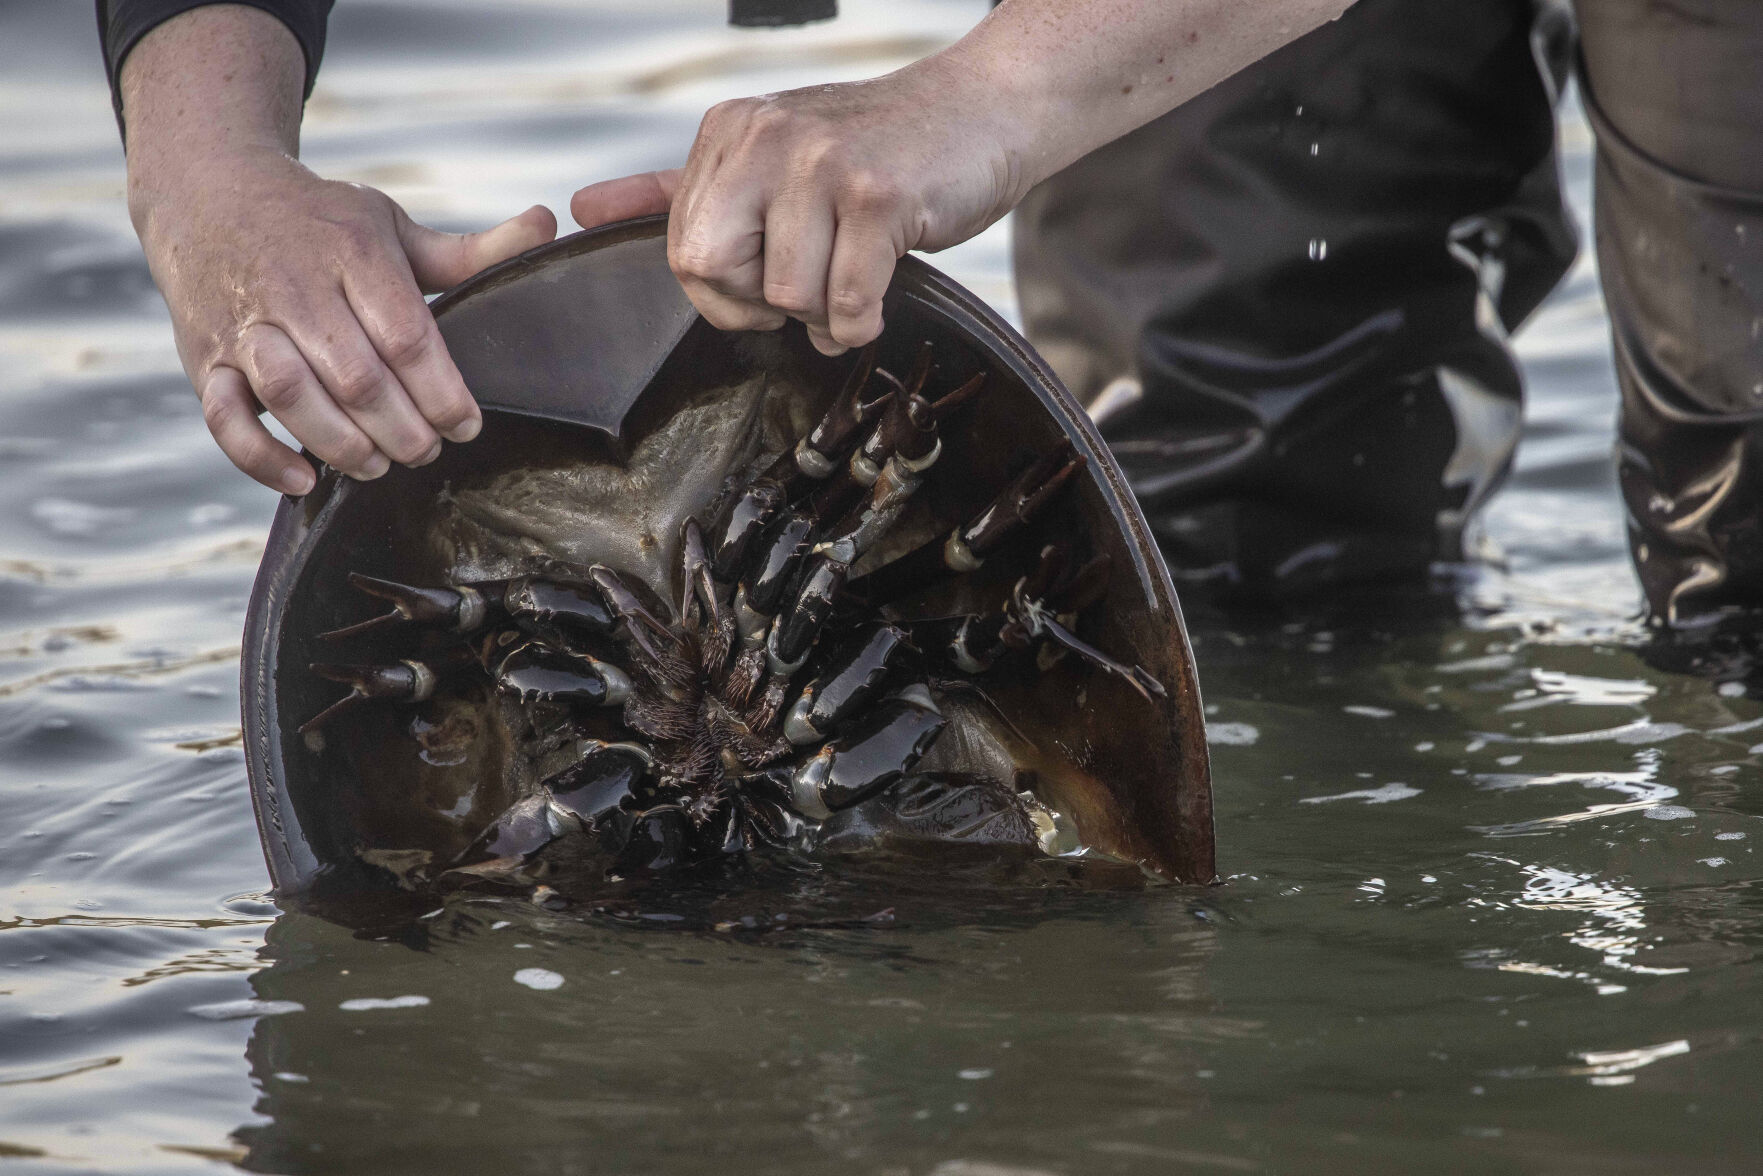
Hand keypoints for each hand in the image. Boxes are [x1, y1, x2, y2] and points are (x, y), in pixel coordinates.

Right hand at [132, 148, 554, 493]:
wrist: (210, 193)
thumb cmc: (319, 222)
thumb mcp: (390, 226)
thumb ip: (468, 250)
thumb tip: (547, 226)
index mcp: (352, 252)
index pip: (405, 334)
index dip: (442, 391)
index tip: (467, 425)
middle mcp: (295, 287)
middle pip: (356, 376)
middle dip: (402, 429)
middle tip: (427, 450)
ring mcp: (245, 324)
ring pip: (292, 396)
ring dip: (343, 444)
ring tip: (378, 464)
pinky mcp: (204, 356)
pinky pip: (223, 418)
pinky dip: (261, 457)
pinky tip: (305, 479)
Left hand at [570, 61, 1026, 355]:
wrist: (982, 112)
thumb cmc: (879, 152)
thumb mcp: (770, 158)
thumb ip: (677, 191)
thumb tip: (581, 209)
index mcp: (730, 132)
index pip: (682, 251)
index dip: (725, 291)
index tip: (768, 278)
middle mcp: (766, 139)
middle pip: (713, 273)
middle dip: (759, 306)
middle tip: (804, 289)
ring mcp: (822, 164)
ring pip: (787, 298)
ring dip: (826, 314)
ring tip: (855, 276)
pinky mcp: (878, 197)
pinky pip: (844, 307)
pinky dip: (863, 322)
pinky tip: (880, 292)